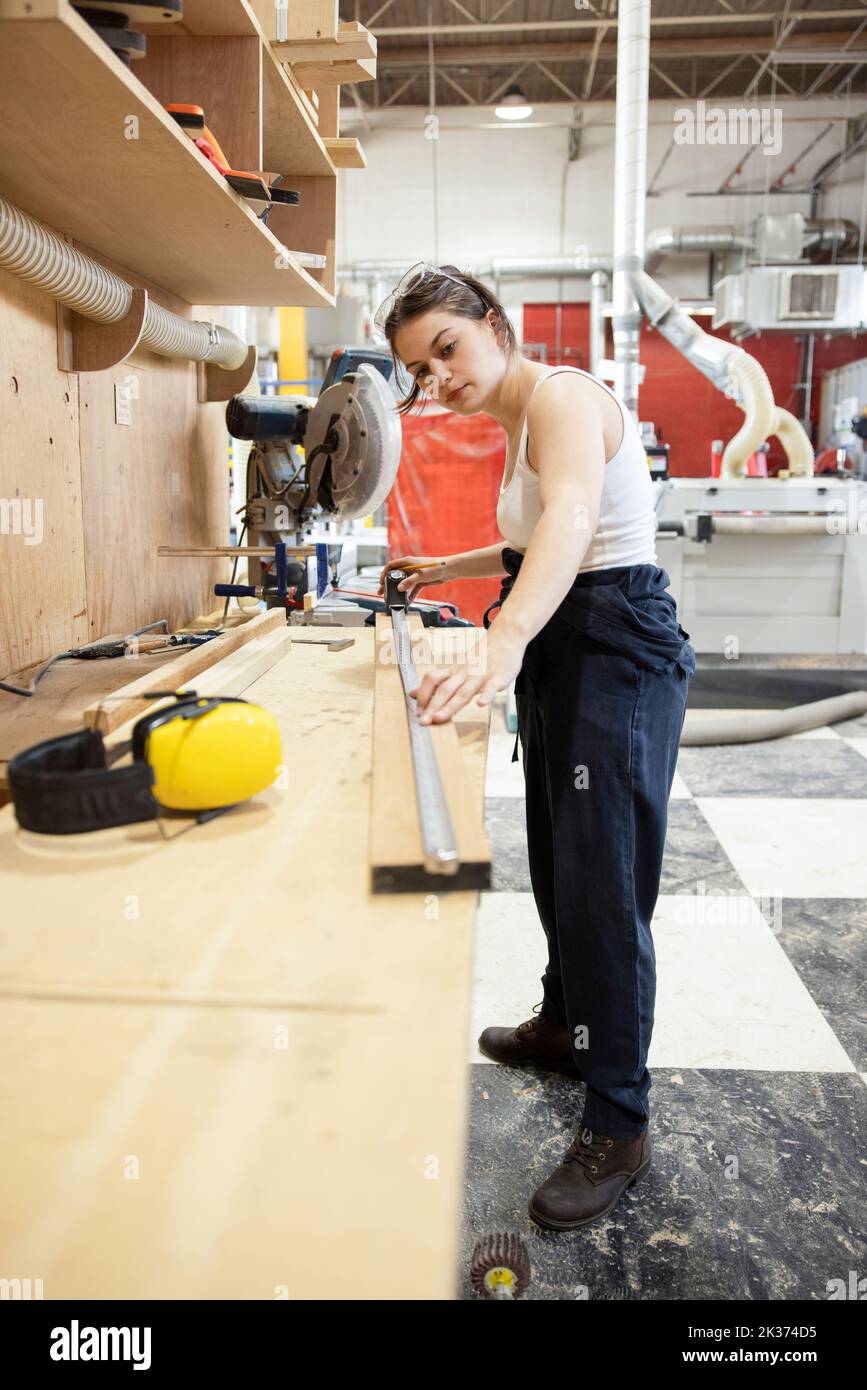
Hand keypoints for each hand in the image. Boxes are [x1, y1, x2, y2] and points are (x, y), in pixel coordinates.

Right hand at [377, 554, 456, 605]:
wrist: (449, 570)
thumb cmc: (435, 567)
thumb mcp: (420, 575)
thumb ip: (409, 582)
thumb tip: (399, 589)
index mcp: (407, 562)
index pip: (391, 566)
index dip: (384, 573)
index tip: (380, 582)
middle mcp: (410, 567)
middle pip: (396, 576)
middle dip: (389, 585)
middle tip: (382, 592)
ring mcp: (415, 575)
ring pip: (404, 584)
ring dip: (399, 591)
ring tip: (393, 598)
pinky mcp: (422, 581)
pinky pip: (414, 589)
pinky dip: (411, 595)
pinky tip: (409, 601)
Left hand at [411, 622, 525, 724]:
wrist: (505, 637)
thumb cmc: (481, 656)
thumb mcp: (456, 668)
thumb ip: (437, 682)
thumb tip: (413, 693)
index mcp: (454, 671)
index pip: (432, 679)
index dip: (423, 695)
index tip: (418, 712)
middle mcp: (464, 673)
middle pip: (445, 689)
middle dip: (433, 706)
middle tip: (423, 722)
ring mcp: (480, 675)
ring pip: (464, 692)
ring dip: (451, 705)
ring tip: (440, 718)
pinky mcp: (498, 678)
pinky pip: (491, 688)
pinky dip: (486, 696)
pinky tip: (480, 704)